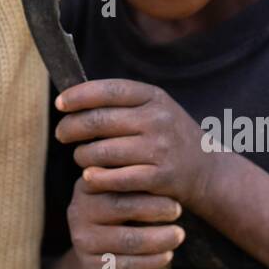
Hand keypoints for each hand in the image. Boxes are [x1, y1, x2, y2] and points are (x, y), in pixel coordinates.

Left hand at [55, 78, 210, 204]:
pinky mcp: (161, 177)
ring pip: (103, 151)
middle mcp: (158, 119)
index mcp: (154, 97)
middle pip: (99, 121)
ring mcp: (160, 149)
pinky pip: (117, 178)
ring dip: (82, 155)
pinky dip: (97, 179)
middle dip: (72, 128)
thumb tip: (73, 99)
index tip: (59, 104)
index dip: (79, 96)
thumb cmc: (169, 137)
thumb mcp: (155, 109)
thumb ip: (122, 104)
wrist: (209, 171)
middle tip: (61, 135)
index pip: (108, 90)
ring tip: (80, 157)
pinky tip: (88, 178)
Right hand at [59, 176, 183, 268]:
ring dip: (158, 238)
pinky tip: (167, 256)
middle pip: (120, 206)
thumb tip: (168, 165)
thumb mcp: (120, 194)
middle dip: (154, 208)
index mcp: (86, 186)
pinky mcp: (91, 267)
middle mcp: (79, 211)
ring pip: (126, 239)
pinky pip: (126, 265)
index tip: (170, 186)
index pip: (114, 179)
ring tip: (178, 234)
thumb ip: (133, 181)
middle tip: (178, 209)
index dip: (144, 182)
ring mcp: (83, 240)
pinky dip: (151, 261)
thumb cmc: (119, 218)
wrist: (98, 260)